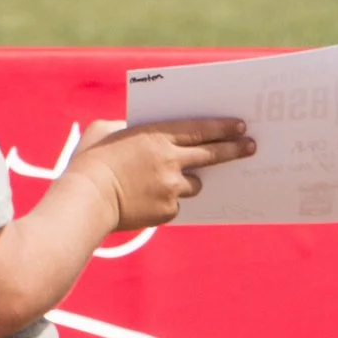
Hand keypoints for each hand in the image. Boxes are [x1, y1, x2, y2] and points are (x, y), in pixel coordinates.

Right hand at [62, 117, 254, 229]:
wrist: (86, 200)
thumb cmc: (90, 161)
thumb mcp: (106, 130)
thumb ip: (127, 128)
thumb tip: (135, 129)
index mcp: (157, 136)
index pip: (201, 129)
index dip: (223, 127)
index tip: (241, 126)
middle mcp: (170, 161)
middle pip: (211, 155)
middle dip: (234, 150)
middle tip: (250, 147)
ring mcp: (171, 188)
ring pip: (194, 184)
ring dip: (188, 181)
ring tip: (171, 181)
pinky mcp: (167, 211)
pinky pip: (176, 205)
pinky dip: (168, 202)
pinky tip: (149, 200)